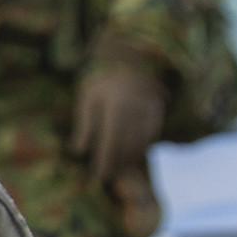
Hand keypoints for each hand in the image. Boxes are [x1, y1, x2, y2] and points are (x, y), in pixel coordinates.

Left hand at [72, 62, 169, 186]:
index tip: (97, 176)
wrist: (130, 58)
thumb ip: (84, 125)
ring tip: (118, 172)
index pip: (110, 142)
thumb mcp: (87, 98)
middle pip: (127, 146)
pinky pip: (152, 134)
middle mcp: (136, 110)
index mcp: (115, 107)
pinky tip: (133, 156)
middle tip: (106, 178)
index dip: (104, 161)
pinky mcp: (158, 110)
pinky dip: (143, 147)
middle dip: (117, 164)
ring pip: (141, 143)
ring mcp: (150, 110)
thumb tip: (78, 151)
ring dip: (130, 160)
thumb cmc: (101, 79)